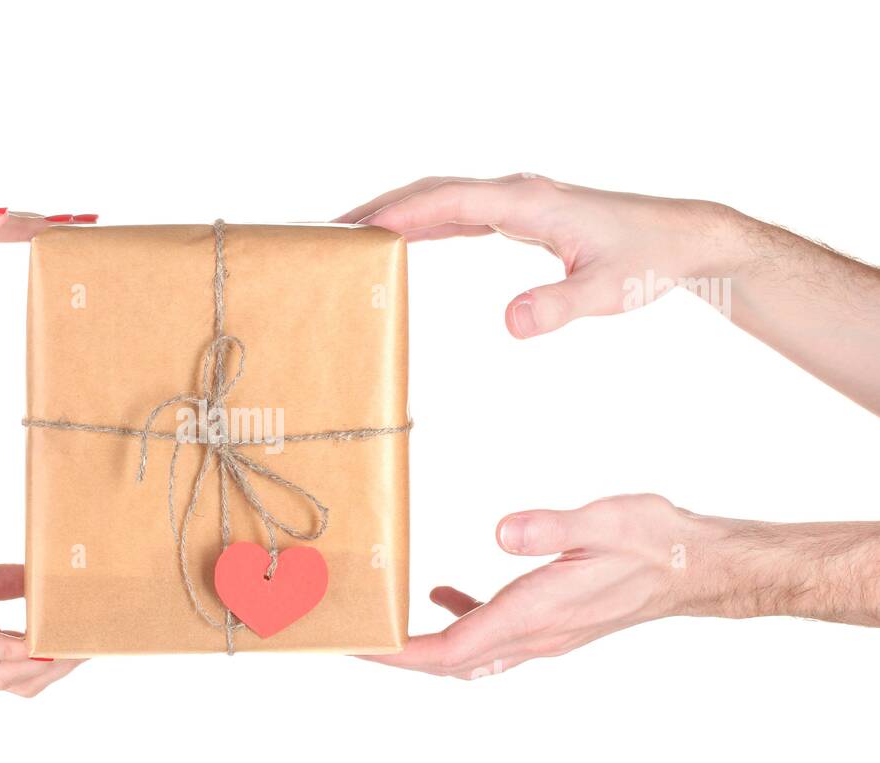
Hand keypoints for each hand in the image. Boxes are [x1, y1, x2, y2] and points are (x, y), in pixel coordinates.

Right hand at [337, 174, 737, 338]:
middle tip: (330, 231)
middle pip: (433, 192)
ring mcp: (516, 201)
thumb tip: (509, 324)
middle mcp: (516, 193)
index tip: (354, 228)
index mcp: (528, 201)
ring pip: (442, 199)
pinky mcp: (520, 214)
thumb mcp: (606, 293)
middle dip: (381, 209)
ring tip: (350, 234)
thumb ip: (558, 306)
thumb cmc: (646, 260)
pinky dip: (424, 223)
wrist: (680, 238)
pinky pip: (458, 213)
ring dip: (397, 212)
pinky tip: (402, 239)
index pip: (448, 201)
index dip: (399, 213)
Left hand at [365, 494, 716, 678]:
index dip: (400, 653)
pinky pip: (491, 634)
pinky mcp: (551, 622)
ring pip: (467, 654)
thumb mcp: (604, 520)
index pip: (452, 648)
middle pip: (448, 661)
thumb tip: (502, 532)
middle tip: (348, 640)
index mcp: (536, 613)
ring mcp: (543, 634)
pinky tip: (443, 594)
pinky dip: (458, 622)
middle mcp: (535, 634)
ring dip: (422, 647)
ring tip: (381, 627)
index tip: (360, 647)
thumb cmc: (655, 542)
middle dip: (394, 656)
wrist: (696, 567)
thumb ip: (551, 527)